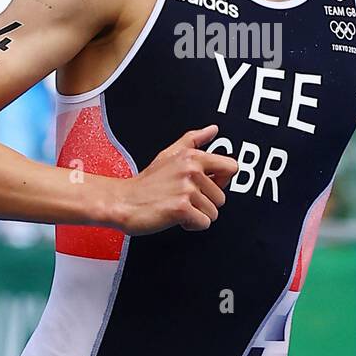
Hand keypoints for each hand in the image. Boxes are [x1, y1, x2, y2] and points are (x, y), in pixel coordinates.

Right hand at [115, 125, 237, 234]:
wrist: (123, 201)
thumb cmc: (146, 182)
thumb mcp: (169, 154)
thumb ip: (194, 140)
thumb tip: (213, 129)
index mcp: (192, 156)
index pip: (232, 167)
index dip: (222, 181)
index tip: (206, 185)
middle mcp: (191, 170)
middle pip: (221, 197)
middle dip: (205, 203)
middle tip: (184, 199)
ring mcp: (187, 189)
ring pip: (213, 212)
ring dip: (197, 215)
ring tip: (179, 207)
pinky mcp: (182, 208)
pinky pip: (204, 223)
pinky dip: (192, 225)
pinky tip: (177, 217)